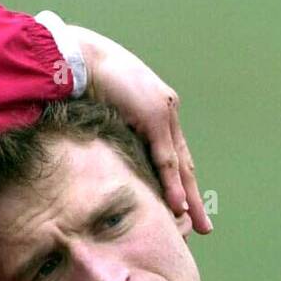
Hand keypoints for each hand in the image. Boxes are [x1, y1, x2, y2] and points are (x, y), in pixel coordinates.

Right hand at [69, 25, 210, 232]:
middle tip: (204, 225)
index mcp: (158, 111)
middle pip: (184, 163)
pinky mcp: (155, 116)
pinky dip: (172, 183)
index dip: (180, 181)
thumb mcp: (107, 111)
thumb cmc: (84, 78)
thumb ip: (118, 130)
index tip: (186, 205)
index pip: (173, 154)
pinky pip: (165, 158)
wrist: (77, 55)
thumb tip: (111, 159)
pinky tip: (178, 205)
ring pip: (180, 164)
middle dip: (193, 195)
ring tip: (197, 223)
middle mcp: (167, 113)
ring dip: (189, 196)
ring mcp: (164, 114)